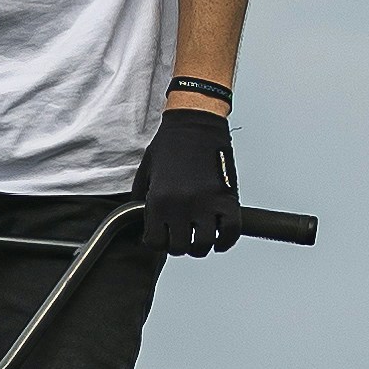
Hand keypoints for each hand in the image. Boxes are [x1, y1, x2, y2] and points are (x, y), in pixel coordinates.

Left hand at [135, 104, 239, 256]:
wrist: (195, 121)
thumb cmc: (171, 143)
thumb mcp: (146, 170)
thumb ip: (141, 196)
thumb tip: (139, 217)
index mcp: (159, 200)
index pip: (155, 242)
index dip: (158, 242)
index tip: (163, 237)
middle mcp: (181, 206)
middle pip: (179, 247)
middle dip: (179, 245)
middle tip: (182, 237)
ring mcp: (206, 203)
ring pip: (203, 245)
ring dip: (201, 246)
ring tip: (200, 237)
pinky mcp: (227, 199)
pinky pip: (230, 232)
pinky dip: (225, 241)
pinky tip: (220, 239)